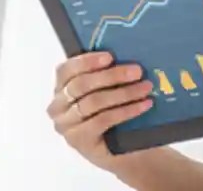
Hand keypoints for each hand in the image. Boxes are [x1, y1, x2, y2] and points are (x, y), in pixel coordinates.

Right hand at [46, 52, 157, 172]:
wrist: (122, 150)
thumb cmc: (112, 112)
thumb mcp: (106, 90)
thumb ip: (106, 74)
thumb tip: (126, 53)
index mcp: (60, 88)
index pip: (66, 70)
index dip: (87, 61)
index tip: (110, 56)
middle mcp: (58, 107)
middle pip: (81, 85)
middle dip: (112, 75)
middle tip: (137, 71)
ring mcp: (66, 126)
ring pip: (93, 102)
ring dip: (124, 93)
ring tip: (145, 87)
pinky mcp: (79, 141)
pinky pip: (103, 120)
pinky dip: (126, 110)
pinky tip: (143, 105)